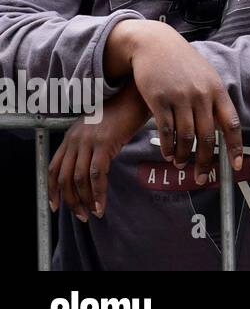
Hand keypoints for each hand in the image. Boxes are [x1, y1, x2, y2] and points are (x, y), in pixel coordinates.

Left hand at [49, 84, 149, 221]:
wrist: (137, 94)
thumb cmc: (125, 111)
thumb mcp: (102, 129)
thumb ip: (93, 146)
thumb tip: (95, 169)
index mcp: (72, 136)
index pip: (53, 169)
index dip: (52, 191)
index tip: (57, 206)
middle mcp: (75, 139)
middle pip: (64, 178)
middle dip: (70, 201)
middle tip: (81, 215)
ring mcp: (88, 140)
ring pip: (78, 179)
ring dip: (85, 200)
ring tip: (93, 213)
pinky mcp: (104, 142)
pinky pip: (96, 174)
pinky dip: (98, 193)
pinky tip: (103, 204)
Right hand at [105, 19, 241, 180]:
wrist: (155, 44)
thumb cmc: (182, 63)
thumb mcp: (205, 76)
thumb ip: (213, 100)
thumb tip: (221, 127)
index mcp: (217, 90)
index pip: (231, 124)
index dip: (235, 147)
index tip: (236, 165)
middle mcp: (202, 95)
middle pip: (208, 137)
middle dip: (206, 161)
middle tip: (203, 177)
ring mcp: (180, 98)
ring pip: (186, 137)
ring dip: (184, 156)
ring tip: (181, 165)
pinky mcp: (159, 100)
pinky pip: (166, 131)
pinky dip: (168, 146)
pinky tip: (168, 154)